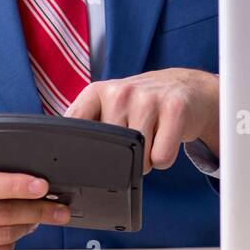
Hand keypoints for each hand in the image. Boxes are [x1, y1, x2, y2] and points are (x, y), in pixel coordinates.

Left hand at [65, 68, 218, 173]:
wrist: (187, 88)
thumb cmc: (143, 104)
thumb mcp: (110, 105)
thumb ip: (87, 126)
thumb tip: (61, 159)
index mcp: (97, 92)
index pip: (74, 126)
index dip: (75, 151)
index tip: (79, 162)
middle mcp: (120, 92)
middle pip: (111, 152)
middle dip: (123, 159)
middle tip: (135, 139)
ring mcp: (148, 98)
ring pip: (138, 159)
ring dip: (146, 160)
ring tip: (152, 136)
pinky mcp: (175, 109)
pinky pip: (162, 158)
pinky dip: (165, 158)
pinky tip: (166, 137)